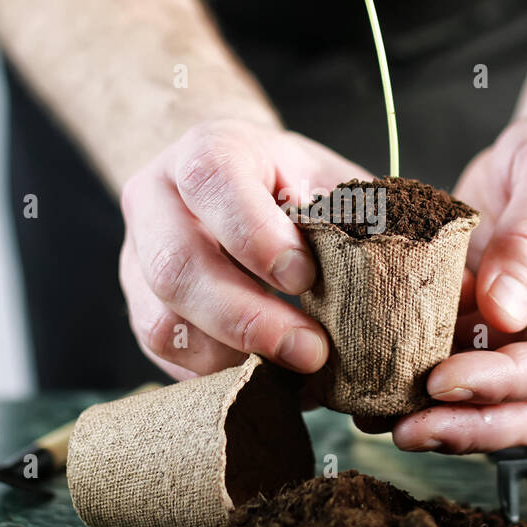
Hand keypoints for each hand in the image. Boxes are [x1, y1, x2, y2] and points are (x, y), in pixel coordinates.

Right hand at [120, 119, 369, 379]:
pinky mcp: (139, 304)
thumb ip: (354, 213)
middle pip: (175, 266)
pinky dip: (213, 373)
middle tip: (310, 352)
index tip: (306, 277)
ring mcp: (136, 255)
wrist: (235, 180)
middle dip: (246, 319)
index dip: (256, 236)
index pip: (212, 183)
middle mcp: (156, 198)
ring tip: (290, 372)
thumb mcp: (328, 179)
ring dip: (230, 357)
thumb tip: (390, 265)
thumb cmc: (293, 183)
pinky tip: (260, 375)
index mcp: (207, 150)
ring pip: (161, 321)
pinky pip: (164, 352)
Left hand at [373, 101, 526, 452]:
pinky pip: (451, 355)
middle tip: (407, 429)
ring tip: (373, 414)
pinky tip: (367, 373)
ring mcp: (526, 331)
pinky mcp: (483, 318)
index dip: (506, 382)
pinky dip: (413, 369)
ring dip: (434, 411)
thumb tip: (503, 312)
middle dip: (468, 423)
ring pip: (486, 393)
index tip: (447, 382)